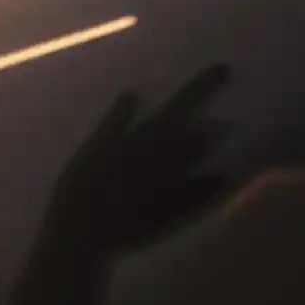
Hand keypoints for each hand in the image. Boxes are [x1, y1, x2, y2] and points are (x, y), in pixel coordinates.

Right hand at [47, 64, 236, 257]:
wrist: (85, 235)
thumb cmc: (80, 187)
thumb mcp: (92, 148)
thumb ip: (115, 121)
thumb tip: (131, 94)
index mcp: (149, 137)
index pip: (183, 103)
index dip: (205, 84)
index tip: (223, 68)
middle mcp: (172, 158)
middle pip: (201, 135)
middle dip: (208, 126)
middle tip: (215, 121)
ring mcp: (178, 186)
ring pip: (205, 160)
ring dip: (208, 149)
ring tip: (214, 143)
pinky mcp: (180, 211)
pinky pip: (209, 193)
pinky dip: (216, 182)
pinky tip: (222, 178)